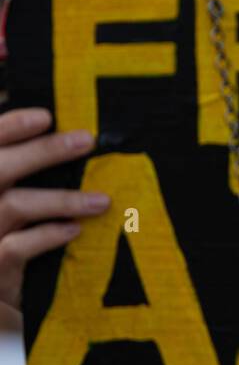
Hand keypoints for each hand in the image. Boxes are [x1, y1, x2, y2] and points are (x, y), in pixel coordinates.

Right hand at [0, 107, 109, 312]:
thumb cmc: (8, 236)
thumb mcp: (10, 198)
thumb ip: (24, 171)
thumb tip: (66, 137)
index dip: (11, 126)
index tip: (46, 117)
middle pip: (0, 169)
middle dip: (42, 151)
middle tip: (85, 140)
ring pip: (15, 205)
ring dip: (62, 199)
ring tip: (101, 200)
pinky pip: (17, 247)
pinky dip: (48, 235)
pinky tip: (74, 229)